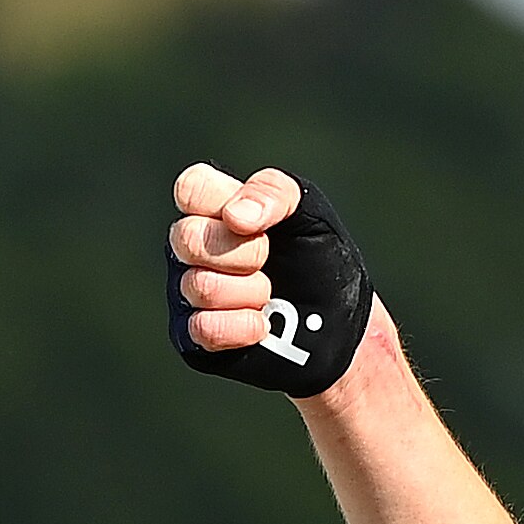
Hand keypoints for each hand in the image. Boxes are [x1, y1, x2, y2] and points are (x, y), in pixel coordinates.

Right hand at [165, 163, 376, 392]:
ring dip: (251, 293)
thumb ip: (274, 191)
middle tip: (269, 262)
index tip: (257, 224)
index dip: (220, 204)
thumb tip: (235, 215)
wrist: (335, 325)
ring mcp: (189, 291)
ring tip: (271, 297)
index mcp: (215, 208)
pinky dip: (242, 327)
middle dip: (245, 253)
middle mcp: (194, 248)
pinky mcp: (194, 335)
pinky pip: (204, 328)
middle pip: (188, 239)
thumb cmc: (316, 261)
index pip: (190, 188)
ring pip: (200, 287)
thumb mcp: (310, 213)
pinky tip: (262, 324)